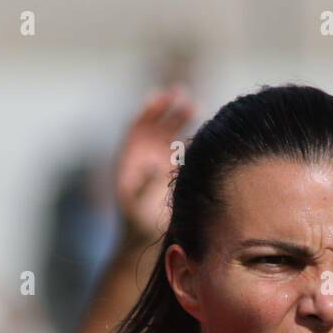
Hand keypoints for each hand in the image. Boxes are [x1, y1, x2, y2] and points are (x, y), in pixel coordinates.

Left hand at [115, 85, 196, 241]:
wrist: (145, 239)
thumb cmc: (138, 226)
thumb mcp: (138, 207)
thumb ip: (146, 185)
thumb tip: (156, 164)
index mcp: (129, 160)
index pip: (138, 127)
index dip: (149, 110)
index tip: (160, 95)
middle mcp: (144, 157)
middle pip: (156, 125)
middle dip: (169, 109)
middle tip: (183, 94)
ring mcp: (160, 162)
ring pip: (171, 134)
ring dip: (182, 119)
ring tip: (196, 106)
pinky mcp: (174, 171)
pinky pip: (183, 150)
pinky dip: (191, 140)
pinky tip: (203, 133)